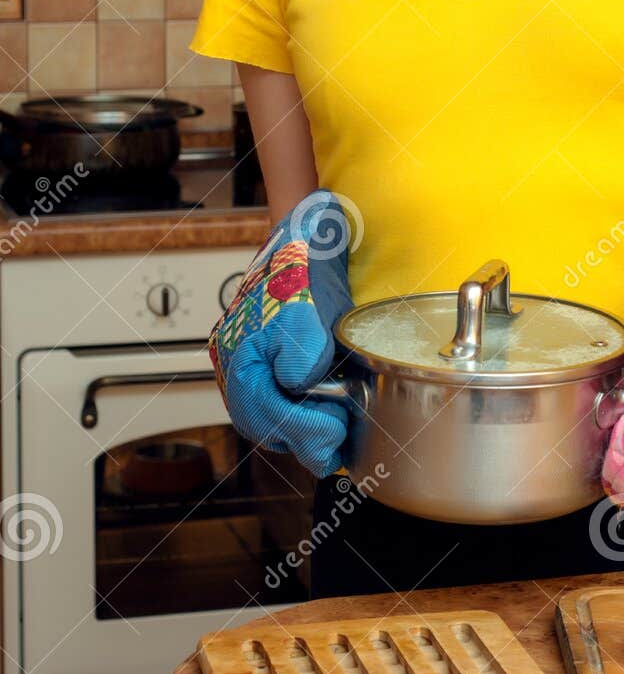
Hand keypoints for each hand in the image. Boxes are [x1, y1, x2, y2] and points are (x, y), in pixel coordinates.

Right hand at [209, 190, 355, 476]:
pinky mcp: (259, 354)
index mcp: (240, 351)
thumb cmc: (303, 262)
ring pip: (264, 414)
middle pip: (261, 421)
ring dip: (298, 429)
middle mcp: (234, 360)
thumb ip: (300, 354)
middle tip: (338, 445)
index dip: (305, 430)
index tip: (338, 432)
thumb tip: (301, 387)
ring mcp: (243, 358)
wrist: (303, 228)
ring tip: (333, 435)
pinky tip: (320, 414)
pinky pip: (270, 398)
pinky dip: (295, 412)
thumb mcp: (306, 307)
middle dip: (301, 438)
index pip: (267, 411)